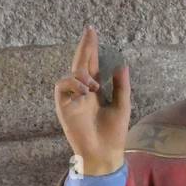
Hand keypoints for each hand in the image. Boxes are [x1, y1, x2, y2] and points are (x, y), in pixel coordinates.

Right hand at [54, 27, 130, 175]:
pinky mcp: (64, 107)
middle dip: (85, 47)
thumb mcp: (122, 106)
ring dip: (82, 74)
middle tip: (90, 31)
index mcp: (96, 91)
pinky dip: (73, 83)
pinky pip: (62, 86)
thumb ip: (121, 86)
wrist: (105, 153)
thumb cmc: (114, 134)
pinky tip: (86, 91)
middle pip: (81, 64)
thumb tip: (122, 64)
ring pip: (71, 74)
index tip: (93, 32)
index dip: (92, 49)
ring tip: (94, 86)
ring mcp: (72, 99)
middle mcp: (82, 92)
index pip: (92, 65)